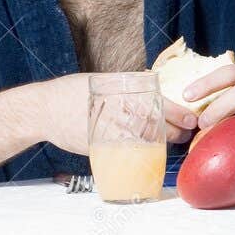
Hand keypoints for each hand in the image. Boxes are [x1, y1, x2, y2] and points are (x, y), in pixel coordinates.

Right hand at [37, 74, 195, 154]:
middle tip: (186, 134)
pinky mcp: (100, 144)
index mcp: (120, 89)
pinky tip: (151, 152)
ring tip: (174, 141)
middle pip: (157, 123)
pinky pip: (128, 150)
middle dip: (175, 131)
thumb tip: (151, 99)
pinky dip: (142, 152)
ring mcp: (108, 127)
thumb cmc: (74, 93)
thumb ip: (126, 90)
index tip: (191, 120)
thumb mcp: (102, 82)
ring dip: (163, 142)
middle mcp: (117, 107)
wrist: (43, 109)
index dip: (178, 113)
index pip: (158, 102)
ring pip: (145, 138)